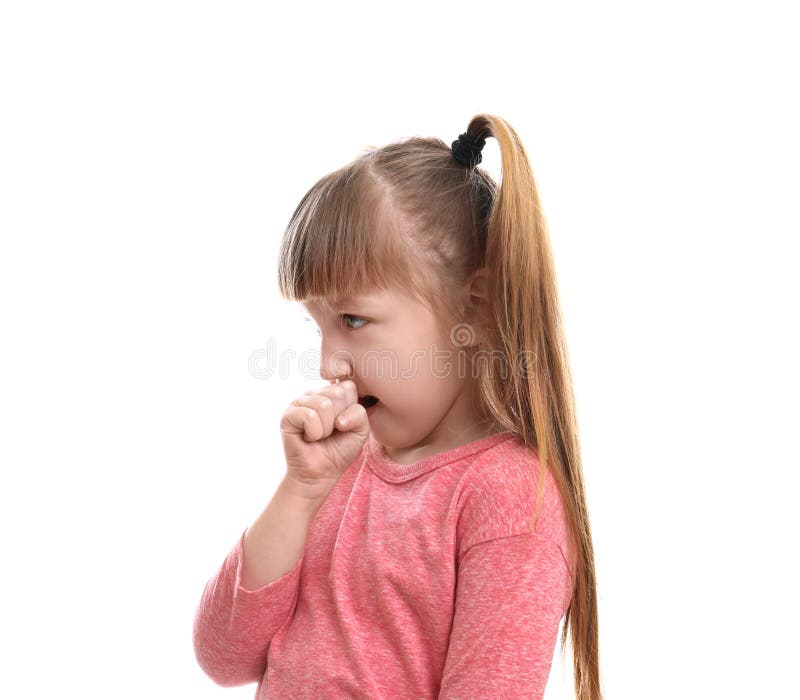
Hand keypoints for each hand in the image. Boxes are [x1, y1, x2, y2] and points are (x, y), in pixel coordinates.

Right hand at [280, 379, 369, 499]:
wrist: (321, 473)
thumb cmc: (340, 450)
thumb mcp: (360, 431)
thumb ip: (360, 414)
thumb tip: (340, 418)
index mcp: (332, 392)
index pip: (348, 387)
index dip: (350, 410)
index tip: (343, 424)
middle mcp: (315, 393)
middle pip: (337, 393)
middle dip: (338, 419)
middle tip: (330, 432)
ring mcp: (300, 402)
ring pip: (323, 404)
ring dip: (326, 428)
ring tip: (319, 435)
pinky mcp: (288, 415)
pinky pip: (309, 416)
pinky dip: (314, 433)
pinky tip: (308, 438)